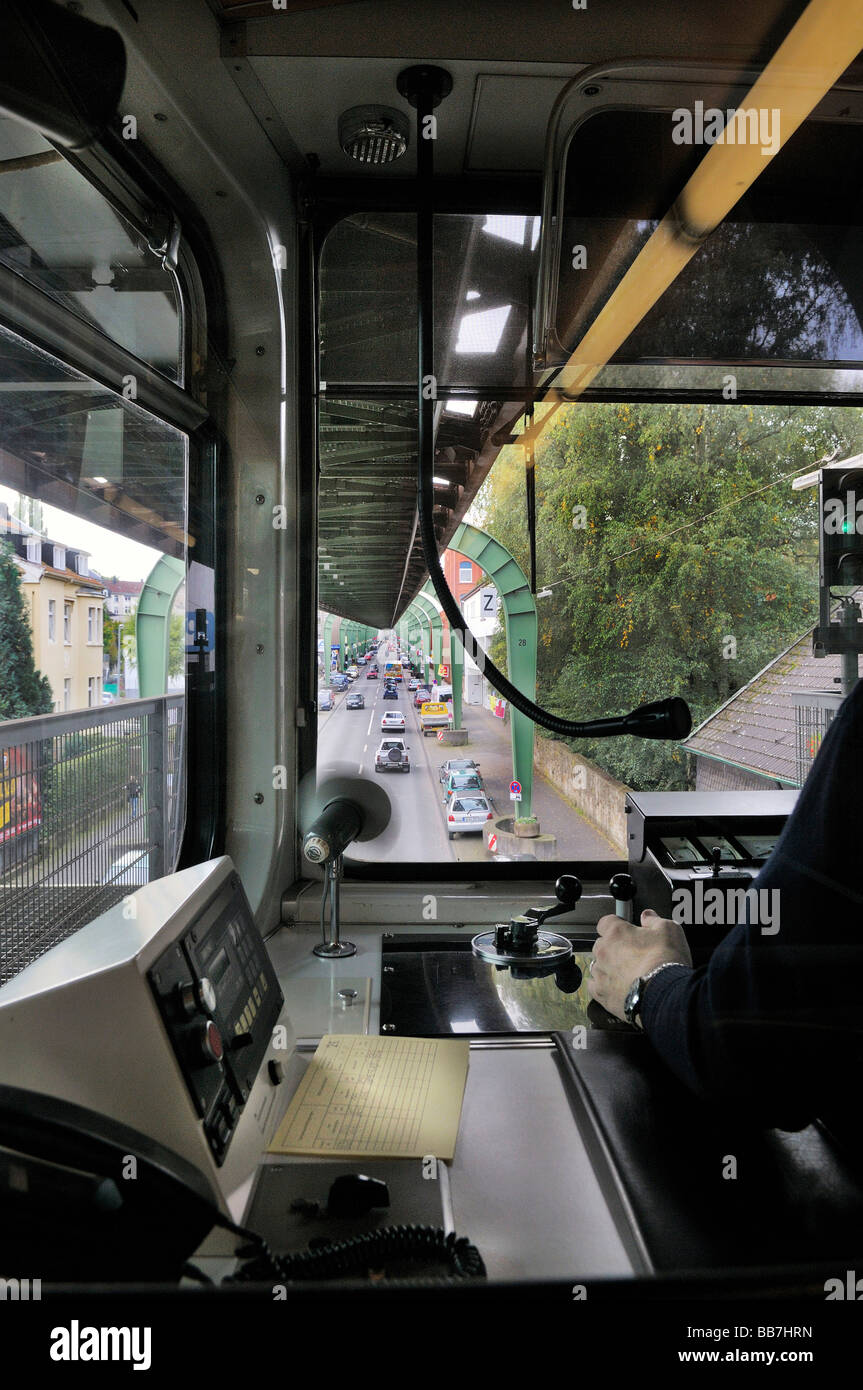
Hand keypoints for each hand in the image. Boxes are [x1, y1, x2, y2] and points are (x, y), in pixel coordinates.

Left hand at [587, 908, 691, 1023]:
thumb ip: (654, 920)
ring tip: (626, 973)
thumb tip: (647, 916)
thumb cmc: (666, 962)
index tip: (625, 930)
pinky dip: (601, 985)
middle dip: (613, 947)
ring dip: (607, 967)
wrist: (665, 994)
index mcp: (617, 933)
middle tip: (631, 954)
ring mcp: (601, 973)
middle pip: (601, 944)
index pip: (606, 922)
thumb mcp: (669, 930)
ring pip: (597, 965)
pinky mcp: (602, 994)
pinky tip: (614, 987)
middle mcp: (604, 951)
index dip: (616, 925)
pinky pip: (593, 986)